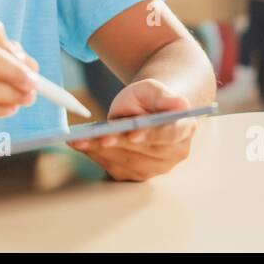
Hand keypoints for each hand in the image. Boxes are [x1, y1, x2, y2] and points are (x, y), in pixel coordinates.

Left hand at [68, 79, 195, 181]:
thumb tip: (180, 105)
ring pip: (128, 162)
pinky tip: (82, 146)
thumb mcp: (154, 89)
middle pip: (144, 151)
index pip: (170, 135)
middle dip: (118, 144)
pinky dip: (97, 156)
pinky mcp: (138, 174)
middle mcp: (174, 153)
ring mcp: (157, 167)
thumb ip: (165, 97)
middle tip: (96, 137)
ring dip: (102, 152)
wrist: (148, 110)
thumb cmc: (150, 98)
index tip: (132, 133)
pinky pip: (116, 168)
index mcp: (184, 129)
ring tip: (80, 141)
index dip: (151, 135)